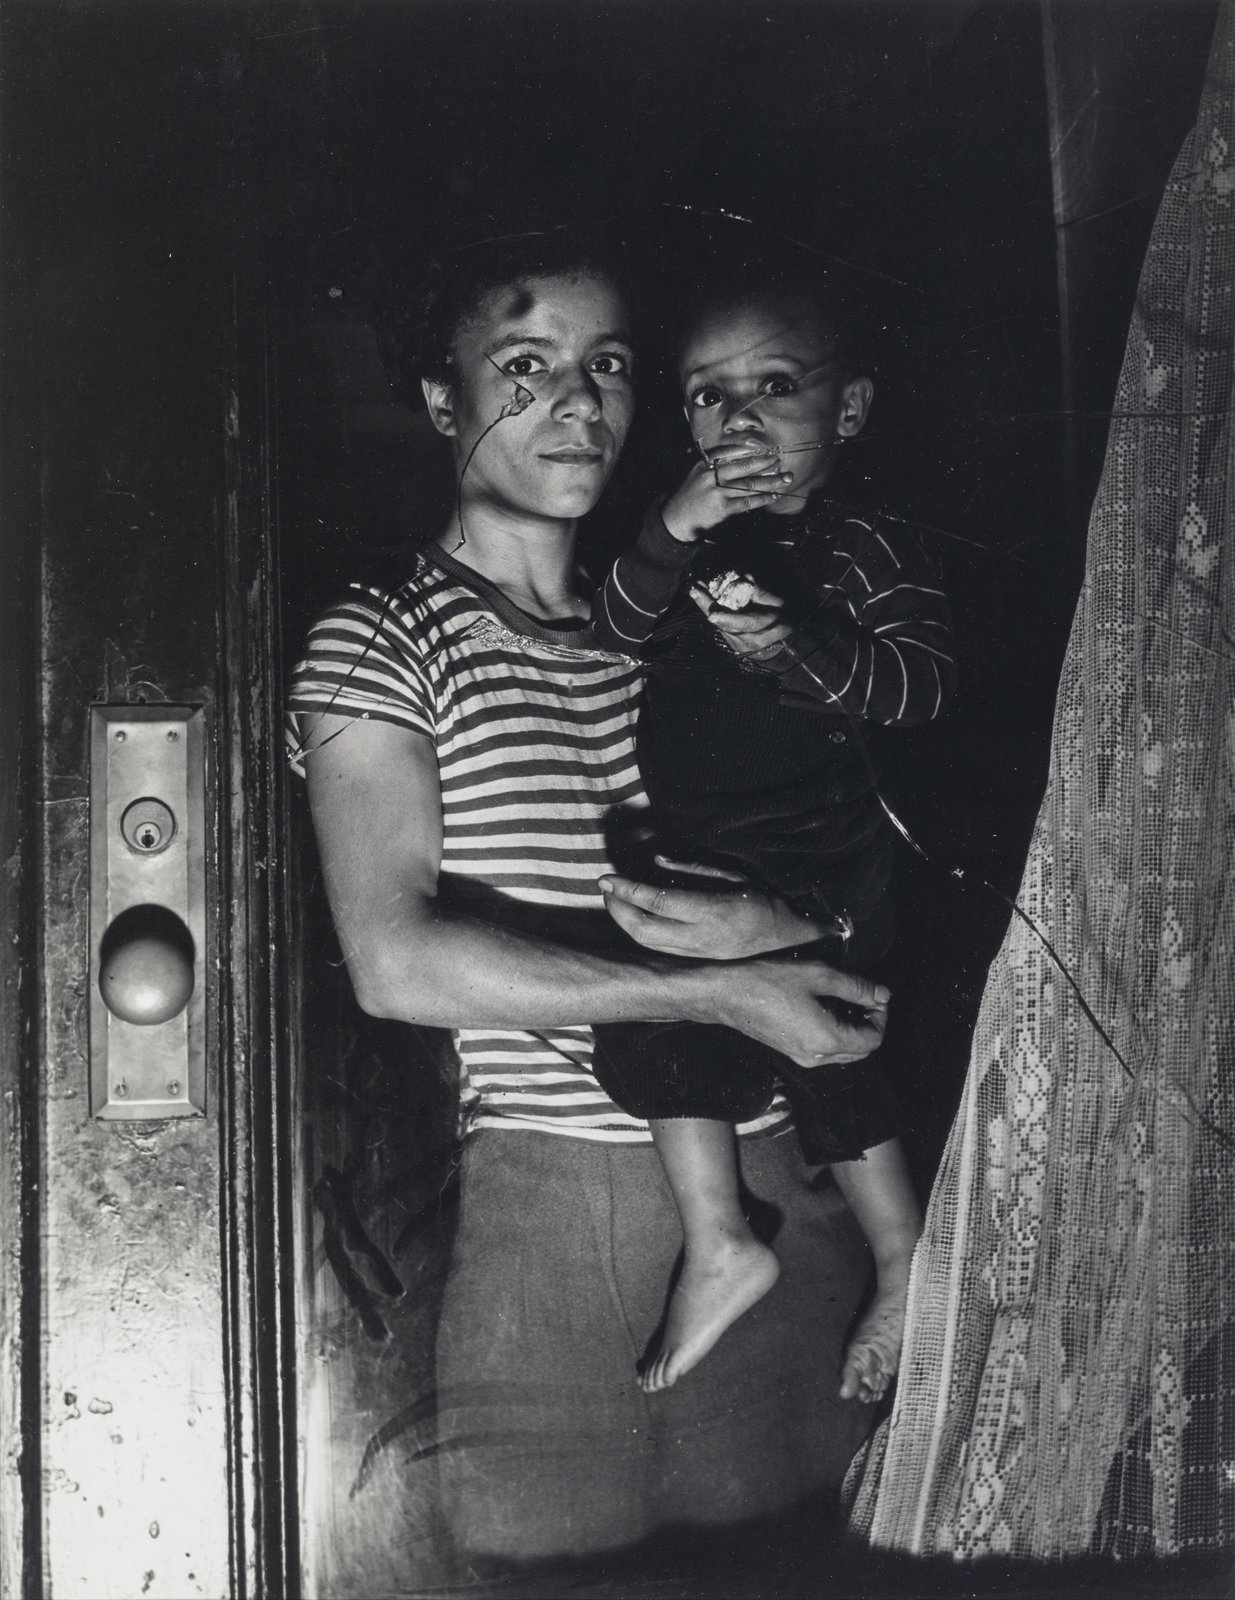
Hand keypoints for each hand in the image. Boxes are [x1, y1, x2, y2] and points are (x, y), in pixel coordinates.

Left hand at [599, 859, 826, 957]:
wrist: (791, 942)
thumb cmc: (765, 902)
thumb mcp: (734, 876)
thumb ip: (693, 870)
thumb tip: (657, 862)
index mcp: (712, 911)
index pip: (657, 902)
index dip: (627, 890)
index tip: (608, 878)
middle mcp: (701, 937)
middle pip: (643, 930)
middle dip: (617, 910)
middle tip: (606, 889)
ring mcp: (698, 954)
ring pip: (648, 944)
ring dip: (624, 923)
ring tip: (615, 902)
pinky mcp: (698, 962)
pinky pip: (660, 950)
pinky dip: (640, 933)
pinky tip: (634, 918)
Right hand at [660, 443, 790, 542]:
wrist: (677, 519)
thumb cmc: (687, 495)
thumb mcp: (693, 471)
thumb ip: (708, 459)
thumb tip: (732, 451)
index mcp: (704, 463)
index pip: (730, 451)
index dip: (749, 451)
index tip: (762, 450)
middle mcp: (711, 475)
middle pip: (744, 467)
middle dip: (765, 463)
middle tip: (778, 460)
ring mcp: (718, 492)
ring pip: (750, 484)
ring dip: (771, 481)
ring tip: (785, 478)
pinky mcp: (724, 508)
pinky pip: (749, 501)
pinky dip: (763, 498)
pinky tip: (773, 495)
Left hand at [689, 579, 794, 659]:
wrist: (783, 644)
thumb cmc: (783, 618)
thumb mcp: (779, 603)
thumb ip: (760, 592)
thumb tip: (745, 577)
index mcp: (768, 627)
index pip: (746, 624)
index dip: (728, 618)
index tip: (712, 614)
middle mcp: (752, 640)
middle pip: (726, 625)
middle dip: (709, 607)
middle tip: (695, 591)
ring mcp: (741, 645)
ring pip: (720, 626)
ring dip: (706, 608)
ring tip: (696, 591)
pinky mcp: (733, 645)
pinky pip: (720, 628)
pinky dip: (712, 614)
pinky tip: (704, 601)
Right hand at [709, 951, 889, 1066]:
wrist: (727, 994)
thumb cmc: (768, 981)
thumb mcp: (818, 975)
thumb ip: (855, 986)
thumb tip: (883, 994)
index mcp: (827, 1039)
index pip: (873, 1039)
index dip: (881, 1016)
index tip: (875, 995)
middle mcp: (817, 1057)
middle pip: (862, 1050)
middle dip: (869, 1024)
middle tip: (864, 996)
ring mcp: (802, 1058)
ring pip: (844, 1052)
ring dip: (853, 1029)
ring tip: (845, 1000)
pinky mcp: (791, 1052)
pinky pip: (826, 1050)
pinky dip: (836, 1033)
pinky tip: (825, 1008)